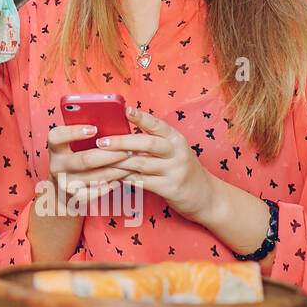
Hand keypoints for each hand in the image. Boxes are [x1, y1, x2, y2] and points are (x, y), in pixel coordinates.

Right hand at [45, 123, 130, 211]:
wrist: (64, 189)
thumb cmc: (76, 158)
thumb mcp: (74, 145)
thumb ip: (87, 135)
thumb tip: (112, 125)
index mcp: (55, 148)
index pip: (57, 136)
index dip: (74, 132)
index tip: (94, 128)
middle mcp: (57, 166)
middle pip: (85, 160)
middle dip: (110, 155)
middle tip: (128, 149)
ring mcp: (65, 183)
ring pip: (97, 177)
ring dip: (118, 169)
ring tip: (132, 162)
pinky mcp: (75, 198)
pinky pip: (99, 191)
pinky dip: (114, 182)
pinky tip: (124, 176)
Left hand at [104, 106, 215, 220]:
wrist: (207, 197)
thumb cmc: (181, 169)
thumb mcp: (174, 151)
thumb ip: (153, 142)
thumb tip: (119, 133)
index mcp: (176, 139)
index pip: (158, 125)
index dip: (141, 117)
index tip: (126, 110)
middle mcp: (178, 153)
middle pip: (147, 143)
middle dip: (122, 142)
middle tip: (102, 142)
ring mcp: (175, 171)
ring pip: (141, 164)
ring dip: (117, 162)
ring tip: (99, 160)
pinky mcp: (171, 188)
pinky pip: (142, 182)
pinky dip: (125, 178)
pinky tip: (112, 176)